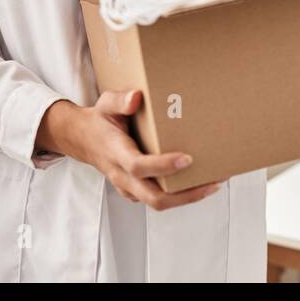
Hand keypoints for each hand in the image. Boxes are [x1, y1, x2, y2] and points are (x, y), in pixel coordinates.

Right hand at [40, 90, 224, 210]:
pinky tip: (200, 182)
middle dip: (186, 194)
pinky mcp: (134, 191)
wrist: (83, 140)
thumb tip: (137, 97)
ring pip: (159, 203)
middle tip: (213, 181)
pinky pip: (158, 199)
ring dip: (189, 197)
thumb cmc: (100, 120)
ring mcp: (128, 187)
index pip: (138, 166)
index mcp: (116, 153)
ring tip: (216, 182)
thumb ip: (120, 100)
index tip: (187, 158)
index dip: (163, 166)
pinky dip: (180, 195)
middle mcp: (122, 176)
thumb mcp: (106, 103)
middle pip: (154, 198)